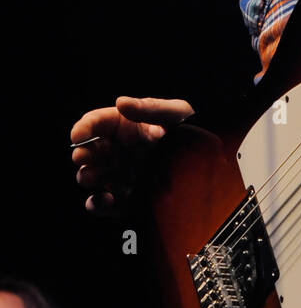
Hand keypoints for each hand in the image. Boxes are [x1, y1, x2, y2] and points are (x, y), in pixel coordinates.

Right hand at [70, 96, 193, 212]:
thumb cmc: (195, 130)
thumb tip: (121, 103)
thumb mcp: (177, 113)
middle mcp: (119, 150)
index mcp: (126, 126)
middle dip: (83, 154)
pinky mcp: (128, 199)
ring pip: (91, 177)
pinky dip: (98, 204)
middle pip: (88, 151)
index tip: (79, 136)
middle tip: (85, 158)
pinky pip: (105, 204)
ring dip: (88, 177)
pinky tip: (105, 199)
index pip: (95, 124)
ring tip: (93, 176)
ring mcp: (122, 174)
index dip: (84, 128)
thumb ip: (149, 108)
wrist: (214, 165)